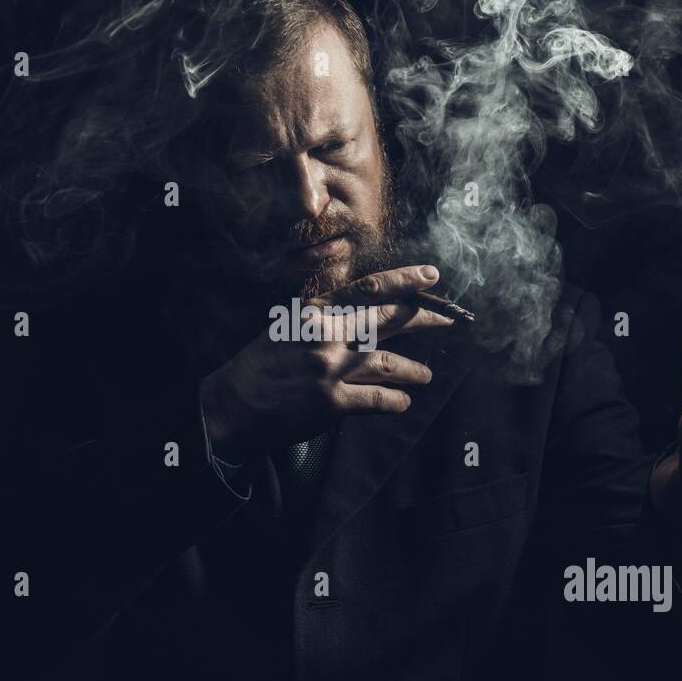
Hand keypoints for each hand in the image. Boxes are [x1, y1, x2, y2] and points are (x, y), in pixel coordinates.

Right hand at [199, 264, 455, 461]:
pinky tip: (403, 402)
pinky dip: (395, 401)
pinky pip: (377, 398)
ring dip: (414, 370)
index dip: (405, 281)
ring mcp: (329, 369)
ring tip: (425, 375)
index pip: (369, 288)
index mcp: (316, 311)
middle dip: (425, 318)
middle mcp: (326, 335)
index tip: (432, 275)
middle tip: (448, 320)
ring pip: (389, 362)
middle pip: (388, 319)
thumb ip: (326, 314)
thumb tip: (367, 306)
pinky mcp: (331, 403)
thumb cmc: (262, 363)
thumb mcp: (289, 325)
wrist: (232, 405)